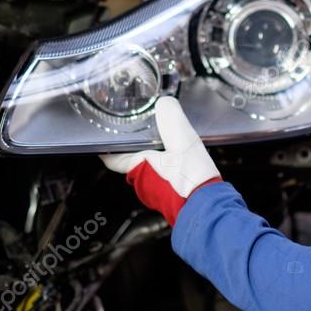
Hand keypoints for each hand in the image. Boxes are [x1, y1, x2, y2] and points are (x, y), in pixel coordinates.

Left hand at [100, 96, 221, 224]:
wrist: (208, 207)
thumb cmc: (192, 181)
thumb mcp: (182, 142)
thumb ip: (172, 120)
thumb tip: (164, 103)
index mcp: (139, 168)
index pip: (112, 159)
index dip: (106, 148)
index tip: (102, 138)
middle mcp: (145, 182)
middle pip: (132, 161)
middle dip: (135, 147)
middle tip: (139, 130)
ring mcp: (159, 191)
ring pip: (149, 169)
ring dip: (154, 155)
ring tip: (164, 140)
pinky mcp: (173, 195)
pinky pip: (165, 176)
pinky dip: (168, 164)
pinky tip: (181, 157)